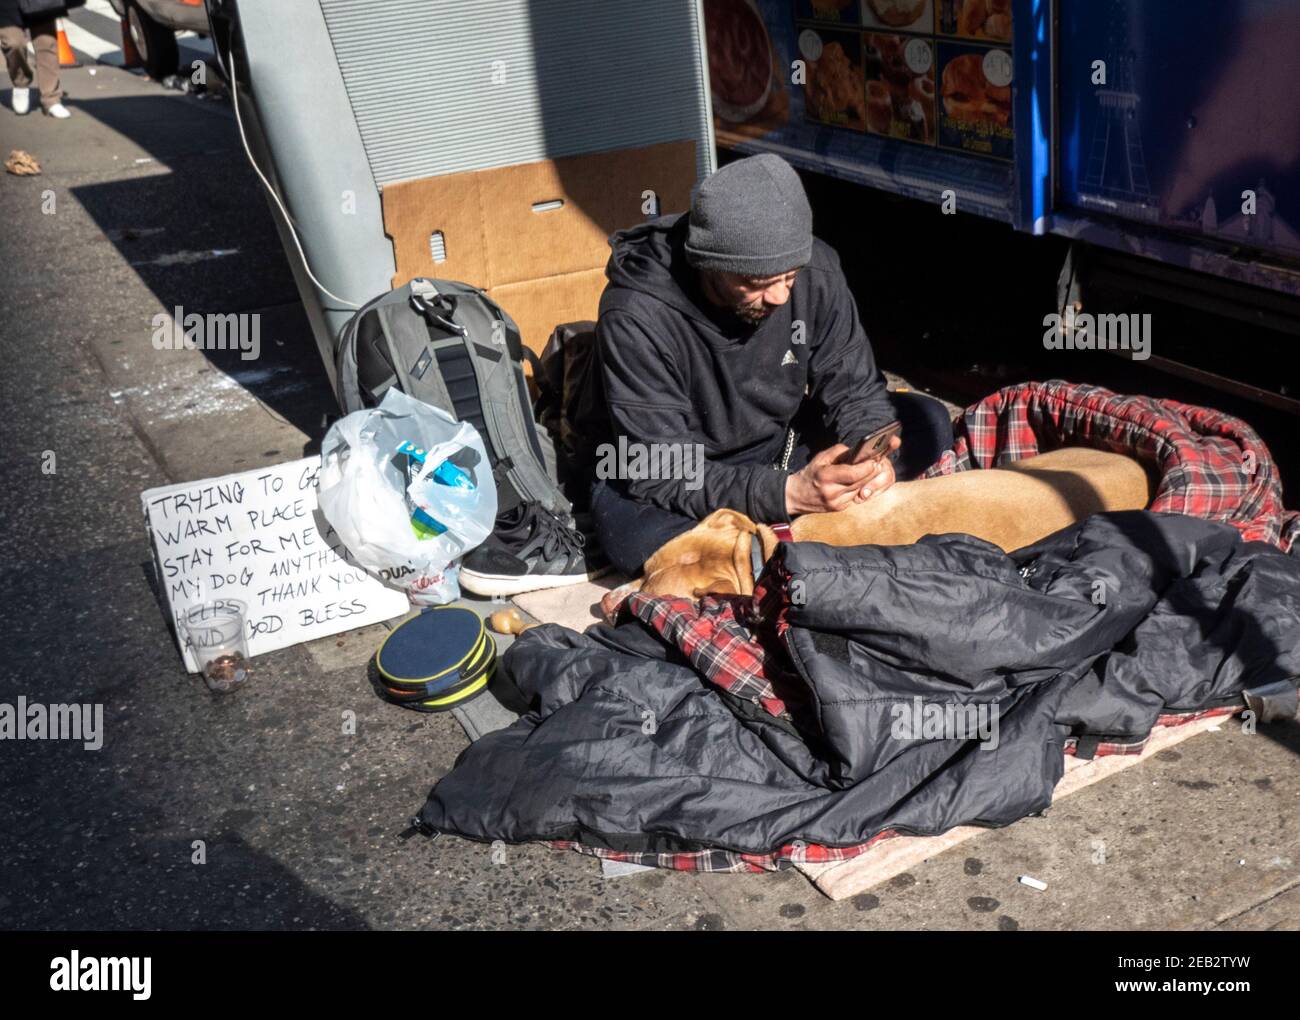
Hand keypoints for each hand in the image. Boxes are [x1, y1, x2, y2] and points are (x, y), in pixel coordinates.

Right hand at [785, 437, 899, 515]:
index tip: (874, 460)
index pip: (853, 473)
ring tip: (871, 470)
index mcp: (826, 477)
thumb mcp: (821, 458)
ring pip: (860, 490)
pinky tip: (861, 481)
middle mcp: (832, 492)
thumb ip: (840, 452)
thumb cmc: (810, 474)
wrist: (796, 496)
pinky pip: (855, 496)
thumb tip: (858, 451)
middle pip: (860, 482)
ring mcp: (836, 503)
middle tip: (878, 463)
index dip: (866, 467)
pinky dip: (859, 488)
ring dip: (867, 480)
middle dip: (871, 472)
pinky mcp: (839, 509)